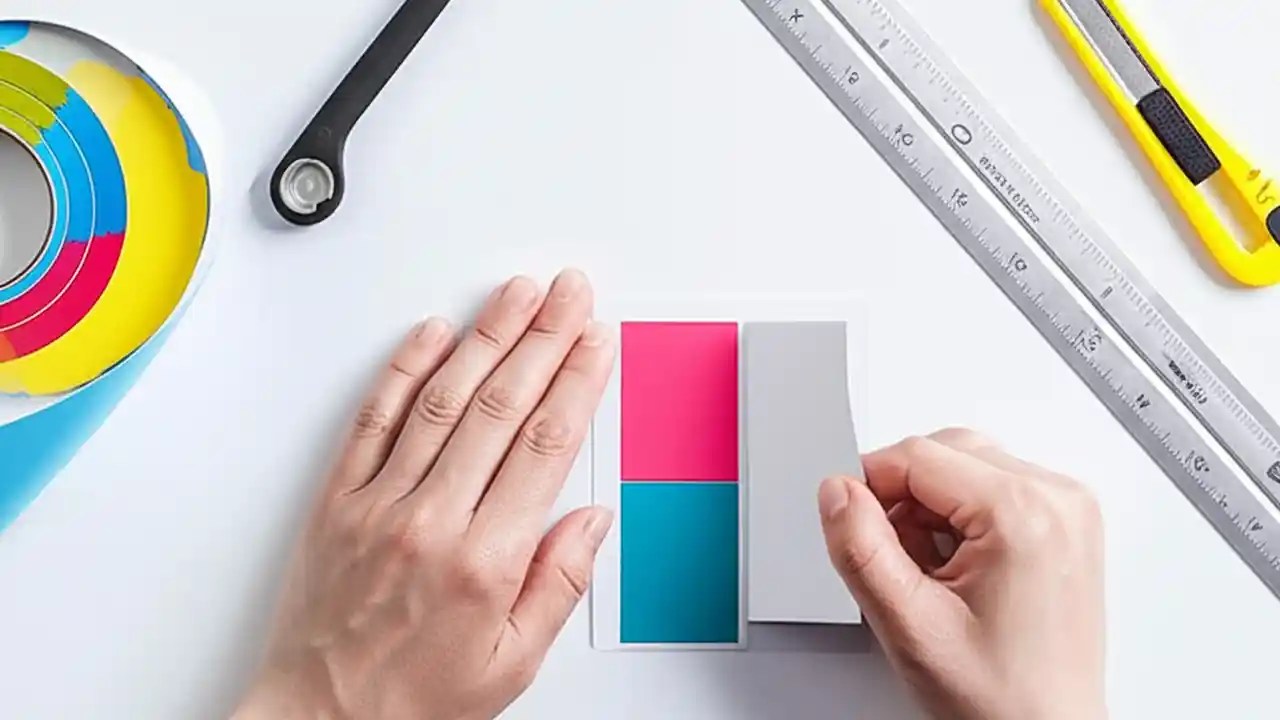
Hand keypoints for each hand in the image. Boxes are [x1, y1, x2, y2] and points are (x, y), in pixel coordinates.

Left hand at [233, 270, 615, 719]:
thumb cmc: (415, 699)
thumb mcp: (513, 664)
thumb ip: (560, 584)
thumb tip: (592, 520)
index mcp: (486, 561)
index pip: (545, 446)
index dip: (578, 382)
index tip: (597, 341)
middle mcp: (432, 520)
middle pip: (501, 406)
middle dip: (544, 338)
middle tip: (569, 292)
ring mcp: (380, 503)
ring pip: (443, 399)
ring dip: (486, 337)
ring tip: (516, 295)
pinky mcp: (339, 499)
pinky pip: (374, 419)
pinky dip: (404, 370)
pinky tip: (432, 333)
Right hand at [818, 429, 1106, 719]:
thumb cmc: (1001, 699)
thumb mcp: (909, 625)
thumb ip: (861, 549)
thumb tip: (838, 492)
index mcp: (1024, 513)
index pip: (917, 455)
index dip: (869, 485)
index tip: (853, 526)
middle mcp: (1057, 499)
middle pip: (944, 451)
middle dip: (902, 497)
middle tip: (897, 564)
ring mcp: (1068, 509)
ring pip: (967, 465)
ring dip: (930, 507)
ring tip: (930, 575)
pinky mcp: (1066, 524)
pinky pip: (995, 488)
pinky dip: (961, 517)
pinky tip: (957, 571)